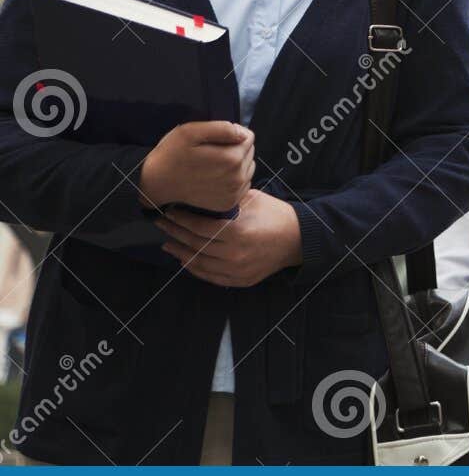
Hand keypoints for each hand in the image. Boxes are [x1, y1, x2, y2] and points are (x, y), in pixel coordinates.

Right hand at [138, 121, 254, 212]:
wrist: (156, 184)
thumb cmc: (172, 155)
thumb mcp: (190, 132)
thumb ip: (222, 128)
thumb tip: (243, 133)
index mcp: (231, 159)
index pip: (248, 137)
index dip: (232, 133)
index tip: (214, 139)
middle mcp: (237, 178)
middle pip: (249, 152)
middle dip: (235, 148)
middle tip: (210, 152)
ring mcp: (234, 192)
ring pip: (248, 167)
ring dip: (236, 163)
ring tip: (211, 165)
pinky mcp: (229, 203)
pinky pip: (243, 183)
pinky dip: (233, 178)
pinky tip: (214, 177)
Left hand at [156, 189, 303, 287]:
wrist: (299, 239)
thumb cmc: (275, 215)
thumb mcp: (252, 199)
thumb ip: (225, 201)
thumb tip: (198, 195)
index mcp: (237, 231)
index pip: (199, 227)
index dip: (181, 219)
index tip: (169, 211)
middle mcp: (234, 253)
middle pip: (195, 244)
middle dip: (175, 232)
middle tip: (162, 224)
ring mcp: (236, 270)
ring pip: (199, 263)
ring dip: (180, 252)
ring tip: (167, 243)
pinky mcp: (239, 280)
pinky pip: (210, 276)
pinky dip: (194, 268)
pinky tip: (185, 259)